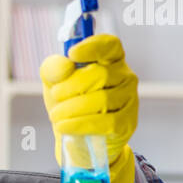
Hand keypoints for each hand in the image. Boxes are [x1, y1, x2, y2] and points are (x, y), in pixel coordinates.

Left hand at [39, 34, 138, 182]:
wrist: (77, 137)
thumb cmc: (69, 102)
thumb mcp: (54, 82)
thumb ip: (53, 68)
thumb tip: (66, 66)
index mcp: (110, 59)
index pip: (109, 45)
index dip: (92, 47)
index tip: (72, 53)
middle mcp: (125, 75)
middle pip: (100, 74)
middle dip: (71, 86)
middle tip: (55, 95)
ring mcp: (129, 99)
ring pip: (101, 99)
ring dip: (71, 108)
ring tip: (55, 114)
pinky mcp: (127, 122)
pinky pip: (105, 122)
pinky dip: (78, 124)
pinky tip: (63, 126)